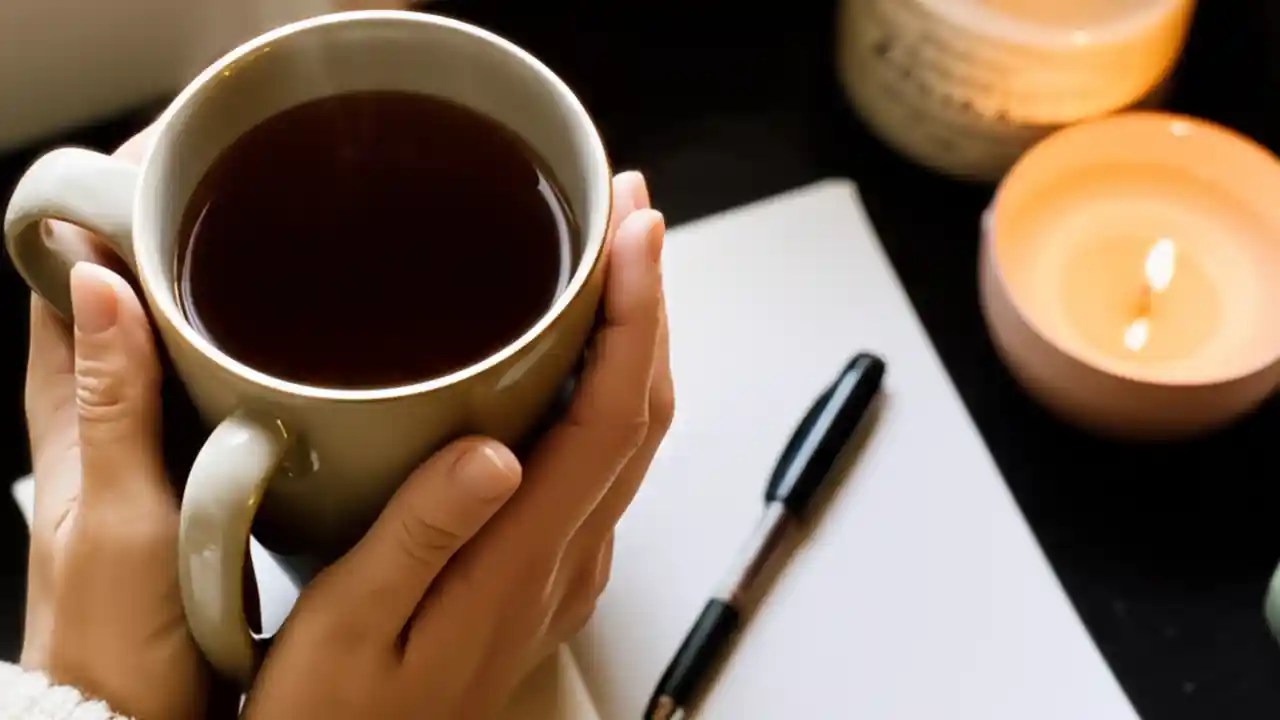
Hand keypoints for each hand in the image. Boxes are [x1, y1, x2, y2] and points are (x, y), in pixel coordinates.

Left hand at [21, 127, 227, 719]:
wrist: (142, 714)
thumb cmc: (116, 631)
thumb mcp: (118, 513)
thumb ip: (112, 404)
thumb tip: (97, 285)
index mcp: (70, 419)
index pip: (61, 288)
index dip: (94, 219)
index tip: (154, 166)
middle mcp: (102, 425)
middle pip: (116, 305)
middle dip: (158, 242)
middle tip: (229, 191)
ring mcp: (147, 452)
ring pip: (163, 347)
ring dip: (197, 295)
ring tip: (261, 246)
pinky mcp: (189, 481)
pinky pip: (201, 396)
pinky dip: (228, 357)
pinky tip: (277, 348)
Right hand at [243, 171, 671, 718]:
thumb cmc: (336, 717)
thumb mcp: (349, 631)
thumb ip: (420, 537)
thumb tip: (490, 450)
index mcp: (523, 562)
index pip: (614, 418)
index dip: (637, 316)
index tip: (637, 232)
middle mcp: (566, 560)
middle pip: (643, 412)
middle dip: (648, 301)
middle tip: (626, 209)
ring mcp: (564, 565)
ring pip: (632, 432)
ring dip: (634, 336)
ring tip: (612, 256)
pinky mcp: (545, 567)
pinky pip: (604, 457)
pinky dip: (607, 382)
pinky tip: (575, 350)